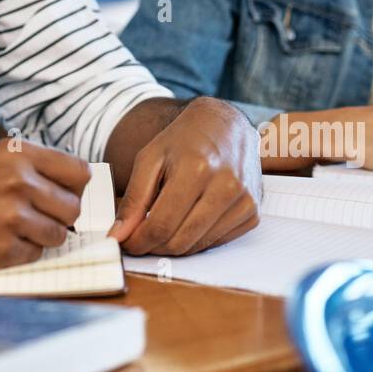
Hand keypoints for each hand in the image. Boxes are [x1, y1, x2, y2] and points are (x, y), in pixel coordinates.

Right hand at [0, 141, 89, 272]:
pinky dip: (17, 254)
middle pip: (73, 206)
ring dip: (37, 237)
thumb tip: (68, 189)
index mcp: (16, 153)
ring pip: (57, 234)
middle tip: (30, 217)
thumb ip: (27, 170)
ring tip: (4, 229)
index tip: (61, 195)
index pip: (78, 171)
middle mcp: (19, 181)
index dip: (73, 187)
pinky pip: (32, 256)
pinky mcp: (1, 250)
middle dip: (57, 216)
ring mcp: (11, 217)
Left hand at [108, 97, 260, 256]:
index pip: (162, 225)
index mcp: (197, 168)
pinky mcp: (252, 212)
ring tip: (162, 225)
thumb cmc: (185, 140)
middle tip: (139, 238)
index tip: (125, 243)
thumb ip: (133, 199)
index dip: (139, 241)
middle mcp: (226, 186)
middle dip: (154, 246)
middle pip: (181, 241)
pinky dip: (196, 238)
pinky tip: (188, 219)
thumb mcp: (150, 159)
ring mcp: (244, 201)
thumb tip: (119, 235)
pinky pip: (216, 242)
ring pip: (198, 246)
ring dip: (174, 244)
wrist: (225, 125)